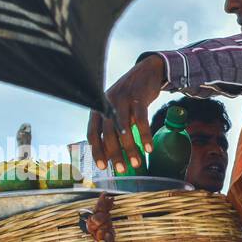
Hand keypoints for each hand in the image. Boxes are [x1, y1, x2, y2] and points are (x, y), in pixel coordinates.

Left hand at [86, 55, 166, 173]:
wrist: (147, 72)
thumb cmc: (130, 97)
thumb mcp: (116, 109)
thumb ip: (111, 126)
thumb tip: (111, 153)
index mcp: (98, 108)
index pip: (92, 133)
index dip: (97, 151)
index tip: (103, 166)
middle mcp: (107, 104)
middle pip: (107, 133)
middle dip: (115, 153)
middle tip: (123, 169)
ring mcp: (122, 100)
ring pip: (123, 129)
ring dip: (130, 148)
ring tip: (137, 163)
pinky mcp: (137, 98)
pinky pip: (141, 120)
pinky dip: (145, 136)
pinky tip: (149, 148)